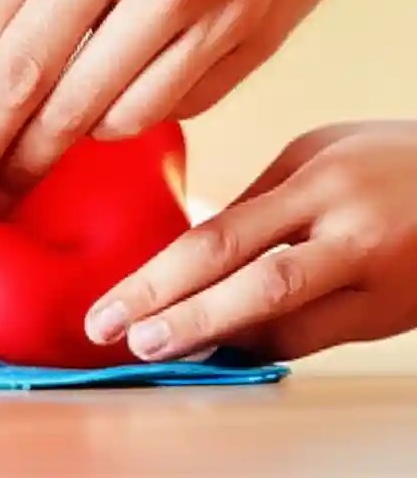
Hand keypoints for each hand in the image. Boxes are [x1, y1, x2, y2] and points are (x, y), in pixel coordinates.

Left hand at [0, 0, 365, 233]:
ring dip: (87, 128)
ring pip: (129, 120)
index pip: (19, 67)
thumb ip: (50, 1)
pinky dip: (147, 107)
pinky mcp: (260, 44)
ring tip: (69, 108)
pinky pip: (185, 109)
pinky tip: (136, 80)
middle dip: (20, 160)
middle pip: (71, 111)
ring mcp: (223, 18)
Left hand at [86, 121, 416, 361]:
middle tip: (125, 342)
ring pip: (283, 330)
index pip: (222, 237)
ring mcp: (376, 284)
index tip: (111, 308)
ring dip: (215, 342)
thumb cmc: (392, 161)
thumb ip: (257, 202)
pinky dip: (259, 343)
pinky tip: (220, 344)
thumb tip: (190, 249)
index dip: (158, 279)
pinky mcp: (390, 319)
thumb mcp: (319, 154)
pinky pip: (311, 341)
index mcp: (320, 183)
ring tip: (162, 345)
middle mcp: (350, 236)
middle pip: (252, 290)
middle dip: (180, 322)